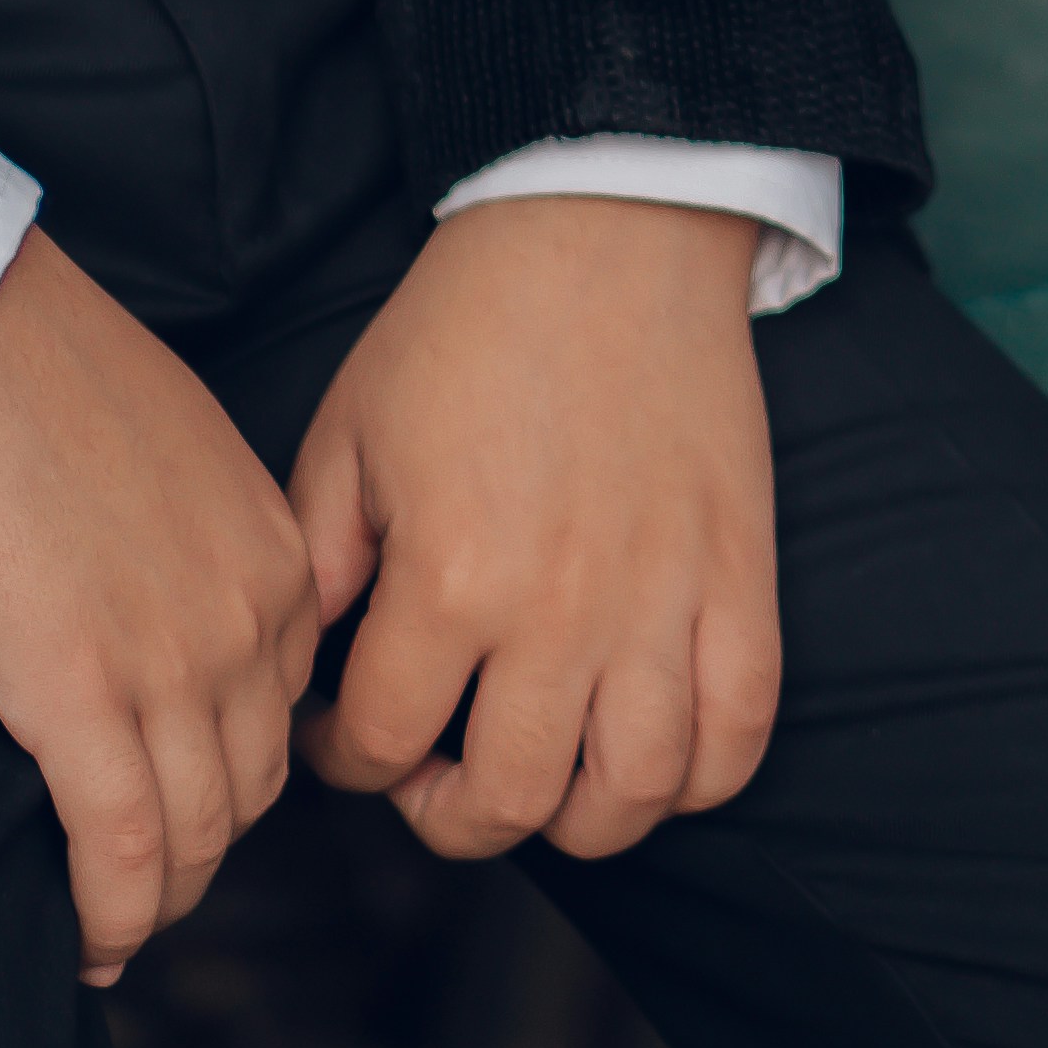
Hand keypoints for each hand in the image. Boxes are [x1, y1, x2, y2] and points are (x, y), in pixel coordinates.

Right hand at [0, 224, 325, 979]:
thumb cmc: (36, 366)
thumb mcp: (173, 444)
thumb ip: (199, 536)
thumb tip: (162, 599)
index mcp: (274, 552)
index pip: (282, 708)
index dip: (230, 768)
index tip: (183, 799)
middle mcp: (250, 617)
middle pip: (249, 787)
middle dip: (201, 848)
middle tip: (144, 879)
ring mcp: (174, 665)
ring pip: (195, 836)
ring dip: (159, 898)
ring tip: (114, 925)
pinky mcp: (82, 700)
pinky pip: (121, 852)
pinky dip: (112, 917)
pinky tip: (88, 947)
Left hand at [290, 196, 783, 867]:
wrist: (602, 226)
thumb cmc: (465, 325)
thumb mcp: (350, 430)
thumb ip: (318, 564)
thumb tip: (308, 674)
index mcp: (449, 577)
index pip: (380, 743)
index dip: (342, 759)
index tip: (341, 734)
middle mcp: (560, 613)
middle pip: (507, 802)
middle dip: (446, 815)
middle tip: (430, 772)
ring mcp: (663, 604)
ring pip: (629, 799)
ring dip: (572, 821)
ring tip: (538, 772)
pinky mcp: (739, 582)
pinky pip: (736, 739)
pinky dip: (693, 780)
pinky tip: (642, 751)